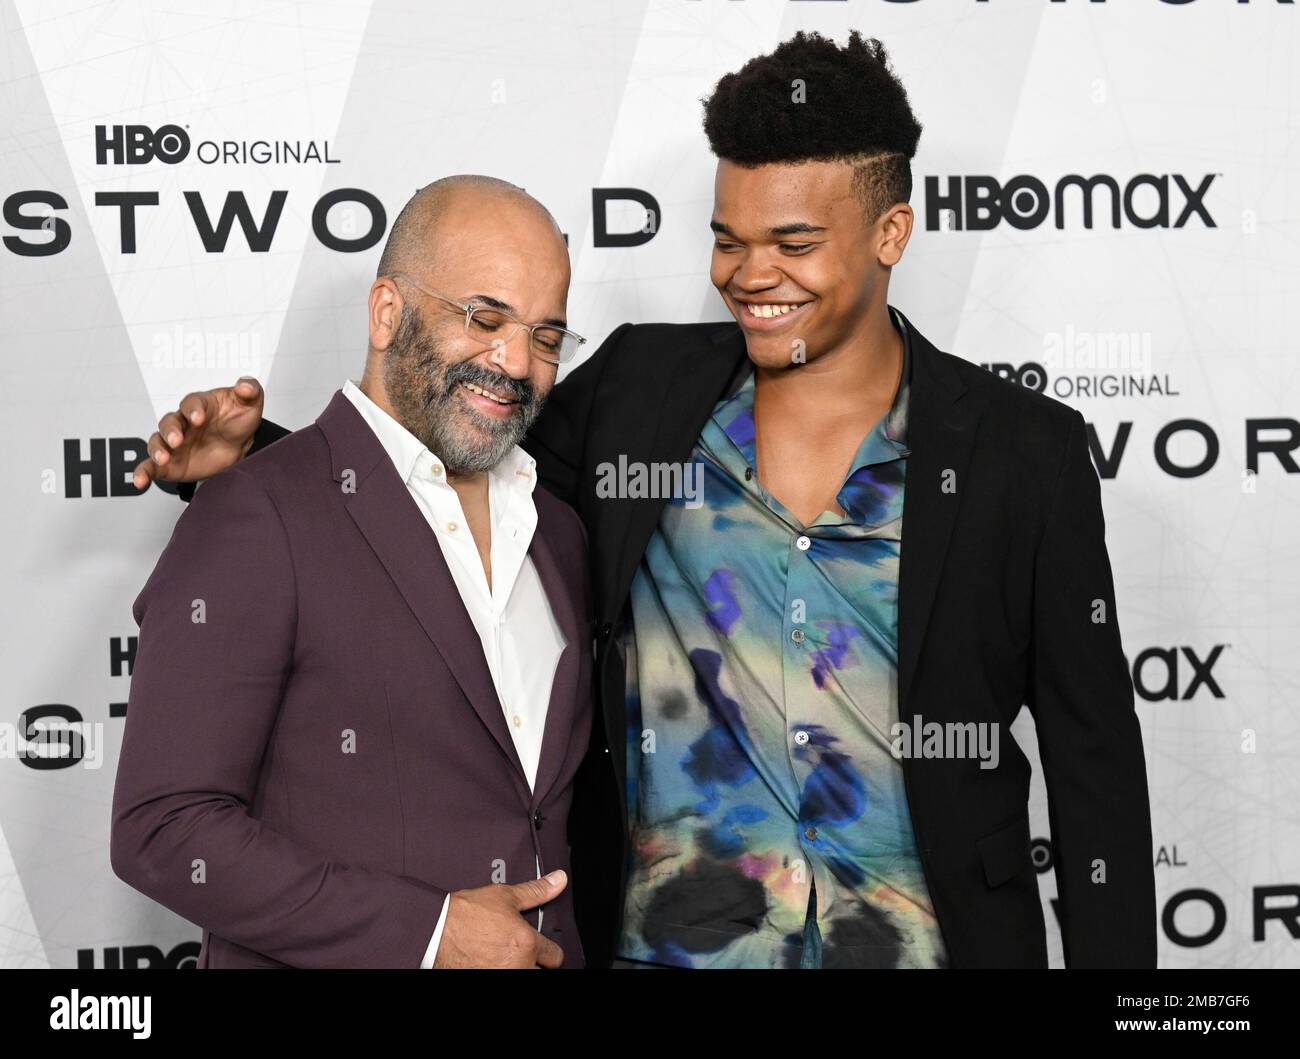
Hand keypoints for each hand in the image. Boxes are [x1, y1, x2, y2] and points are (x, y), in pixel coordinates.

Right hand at [133, 377, 265, 489]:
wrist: (237, 444)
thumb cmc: (237, 419)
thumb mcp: (249, 403)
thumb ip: (249, 390)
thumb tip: (246, 385)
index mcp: (199, 405)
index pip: (192, 403)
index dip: (193, 409)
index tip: (198, 418)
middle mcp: (182, 422)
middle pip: (169, 422)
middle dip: (171, 430)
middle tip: (177, 440)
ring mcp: (174, 443)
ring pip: (157, 442)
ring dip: (157, 450)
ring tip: (162, 459)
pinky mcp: (170, 462)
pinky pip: (151, 466)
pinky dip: (143, 472)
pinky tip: (140, 481)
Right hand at [434, 870, 567, 967]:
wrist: (434, 930)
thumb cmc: (465, 914)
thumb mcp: (504, 896)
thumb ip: (536, 891)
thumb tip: (558, 880)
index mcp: (526, 943)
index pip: (555, 957)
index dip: (547, 950)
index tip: (540, 948)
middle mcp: (517, 966)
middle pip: (539, 972)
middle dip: (533, 962)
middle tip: (517, 951)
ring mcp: (500, 977)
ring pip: (523, 976)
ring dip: (516, 968)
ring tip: (501, 957)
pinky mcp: (484, 981)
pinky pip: (502, 979)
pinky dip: (498, 970)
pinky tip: (489, 963)